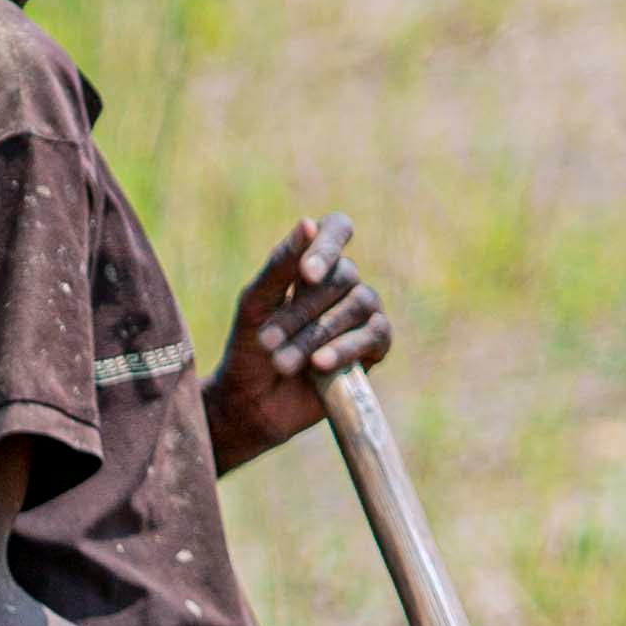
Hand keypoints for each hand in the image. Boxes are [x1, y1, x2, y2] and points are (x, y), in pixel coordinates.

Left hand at [207, 214, 387, 470]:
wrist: (253, 402)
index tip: (307, 274)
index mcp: (315, 263)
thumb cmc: (250, 347)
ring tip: (282, 362)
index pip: (338, 229)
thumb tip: (308, 222)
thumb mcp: (256, 304)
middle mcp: (344, 283)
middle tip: (267, 341)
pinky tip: (319, 364)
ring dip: (316, 334)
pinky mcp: (374, 347)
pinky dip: (345, 349)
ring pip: (358, 305)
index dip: (328, 245)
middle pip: (343, 275)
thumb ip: (279, 265)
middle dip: (302, 310)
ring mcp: (362, 314)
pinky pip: (375, 335)